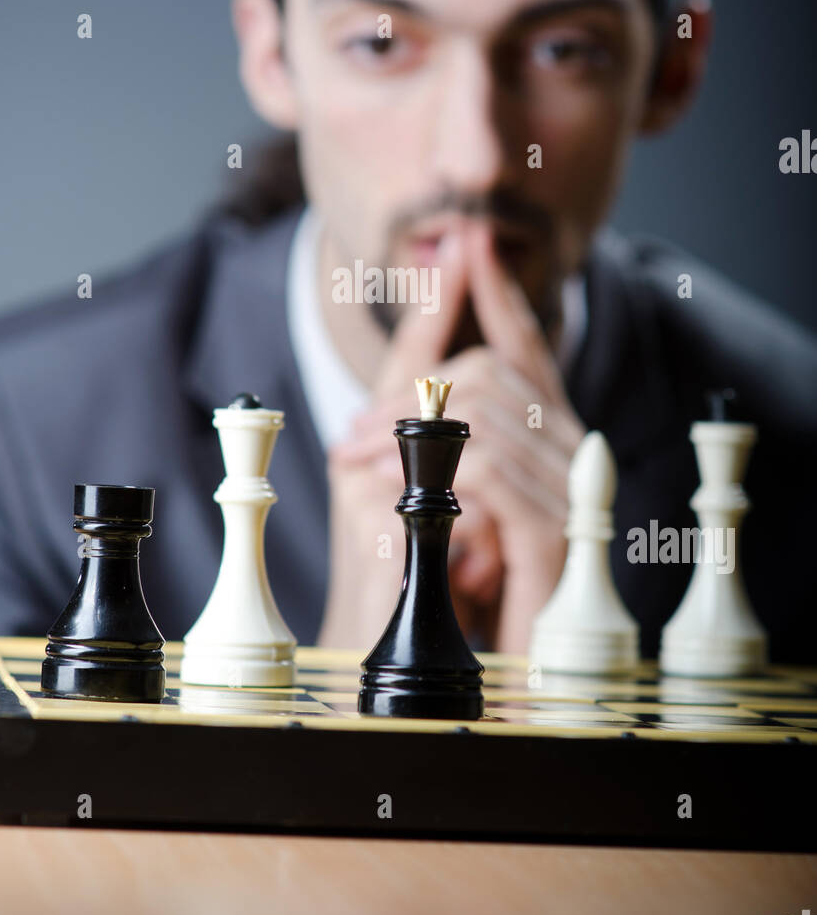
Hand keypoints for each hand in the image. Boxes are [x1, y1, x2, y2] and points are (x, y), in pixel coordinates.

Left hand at [332, 225, 584, 651]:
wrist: (458, 673)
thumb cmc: (438, 580)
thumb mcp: (417, 485)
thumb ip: (423, 423)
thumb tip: (418, 358)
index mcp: (540, 437)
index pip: (525, 347)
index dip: (498, 292)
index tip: (469, 241)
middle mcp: (566, 454)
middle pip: (490, 373)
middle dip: (405, 392)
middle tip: (347, 440)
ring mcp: (568, 494)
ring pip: (484, 415)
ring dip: (401, 436)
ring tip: (352, 472)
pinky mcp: (557, 539)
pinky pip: (492, 472)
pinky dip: (434, 476)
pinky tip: (394, 499)